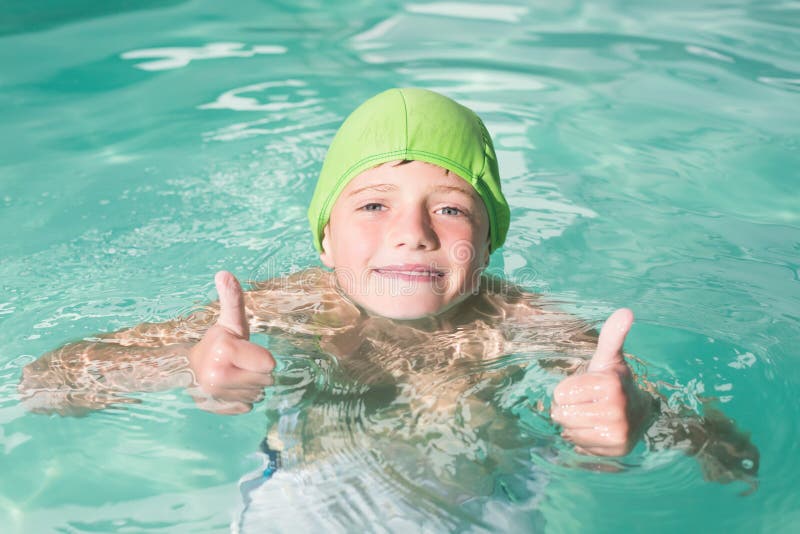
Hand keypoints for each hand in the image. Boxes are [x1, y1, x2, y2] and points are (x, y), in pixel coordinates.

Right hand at [188, 271, 274, 413]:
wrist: (189, 368)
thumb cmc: (219, 341)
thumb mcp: (230, 321)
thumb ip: (232, 299)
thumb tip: (224, 273)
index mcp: (224, 352)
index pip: (269, 364)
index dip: (261, 357)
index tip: (244, 350)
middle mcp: (217, 377)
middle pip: (265, 380)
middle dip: (257, 371)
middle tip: (240, 363)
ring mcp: (217, 396)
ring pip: (258, 394)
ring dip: (251, 385)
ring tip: (234, 373)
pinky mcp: (218, 409)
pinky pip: (247, 406)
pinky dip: (242, 398)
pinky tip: (230, 388)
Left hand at [551, 308, 650, 455]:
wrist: (639, 411)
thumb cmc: (614, 380)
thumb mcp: (609, 358)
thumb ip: (612, 335)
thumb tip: (626, 311)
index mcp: (609, 384)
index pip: (560, 395)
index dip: (566, 391)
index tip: (583, 388)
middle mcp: (616, 410)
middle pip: (561, 415)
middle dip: (567, 409)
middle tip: (584, 403)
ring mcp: (617, 433)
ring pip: (568, 432)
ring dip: (573, 425)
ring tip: (590, 416)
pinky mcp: (616, 449)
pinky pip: (580, 446)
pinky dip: (582, 440)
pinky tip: (596, 429)